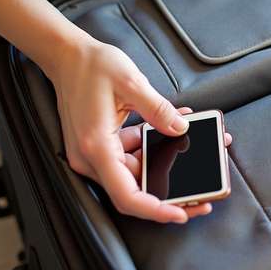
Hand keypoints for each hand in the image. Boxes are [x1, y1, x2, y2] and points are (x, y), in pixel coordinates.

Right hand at [46, 36, 231, 223]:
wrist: (66, 56)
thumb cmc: (91, 66)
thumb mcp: (131, 82)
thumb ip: (158, 110)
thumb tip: (181, 130)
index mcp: (96, 147)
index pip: (127, 196)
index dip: (156, 210)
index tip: (181, 213)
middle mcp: (91, 157)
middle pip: (135, 190)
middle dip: (171, 192)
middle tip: (204, 194)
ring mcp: (94, 153)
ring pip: (137, 173)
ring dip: (166, 164)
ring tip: (199, 150)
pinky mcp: (100, 145)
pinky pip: (132, 155)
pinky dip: (153, 148)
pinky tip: (176, 131)